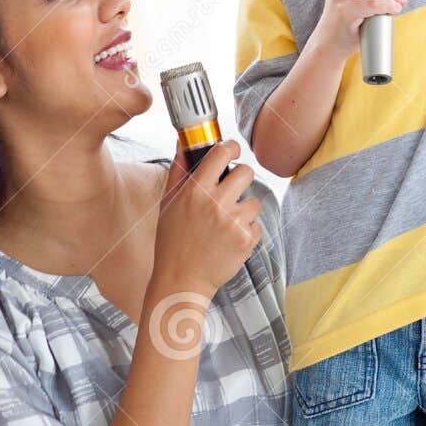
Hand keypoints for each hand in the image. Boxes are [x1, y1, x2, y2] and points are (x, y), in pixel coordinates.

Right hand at [151, 140, 261, 297]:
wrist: (181, 281)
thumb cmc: (172, 242)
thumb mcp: (168, 203)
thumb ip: (178, 171)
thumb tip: (183, 143)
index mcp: (195, 190)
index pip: (221, 152)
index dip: (231, 148)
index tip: (232, 151)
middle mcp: (215, 203)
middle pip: (247, 171)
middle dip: (242, 178)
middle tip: (232, 189)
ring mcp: (233, 222)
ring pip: (255, 201)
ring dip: (244, 210)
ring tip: (227, 223)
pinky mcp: (246, 240)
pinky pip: (257, 225)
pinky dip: (247, 232)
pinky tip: (229, 240)